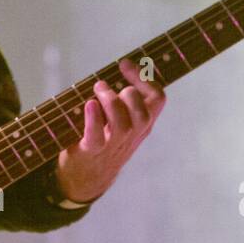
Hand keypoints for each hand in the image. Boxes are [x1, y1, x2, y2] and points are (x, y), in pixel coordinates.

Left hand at [56, 57, 165, 202]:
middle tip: (104, 86)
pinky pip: (97, 136)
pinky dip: (93, 119)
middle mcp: (132, 134)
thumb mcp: (120, 120)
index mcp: (142, 123)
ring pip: (123, 124)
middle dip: (128, 93)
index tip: (124, 64)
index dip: (145, 78)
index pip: (157, 99)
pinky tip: (89, 105)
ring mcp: (113, 145)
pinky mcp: (92, 151)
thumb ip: (124, 100)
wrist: (86, 178)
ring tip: (96, 91)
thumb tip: (122, 67)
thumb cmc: (102, 139)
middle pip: (143, 113)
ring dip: (110, 101)